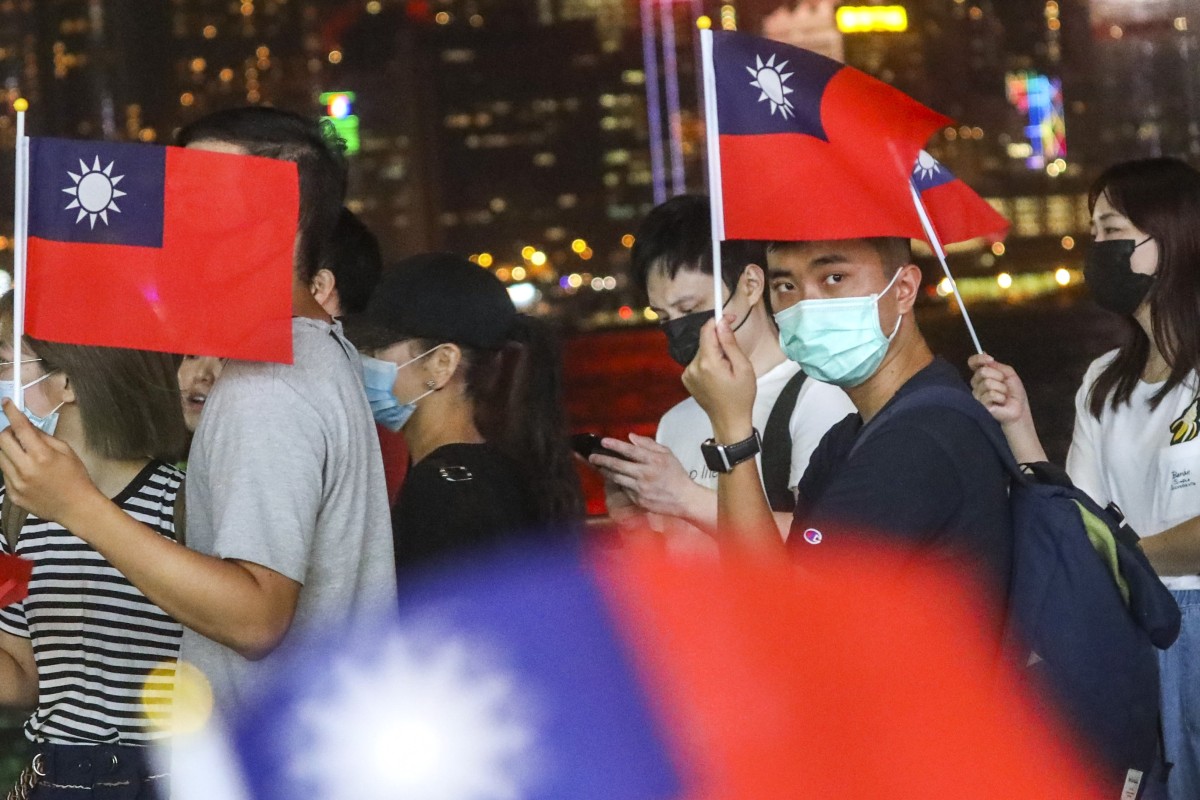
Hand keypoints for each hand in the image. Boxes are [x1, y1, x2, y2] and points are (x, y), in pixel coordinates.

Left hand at [0, 399, 104, 527]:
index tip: (6, 403)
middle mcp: (25, 469)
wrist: (76, 507)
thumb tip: (27, 426)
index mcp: (42, 456)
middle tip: (16, 433)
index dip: (11, 412)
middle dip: (7, 431)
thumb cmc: (76, 477)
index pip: (20, 428)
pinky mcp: (12, 494)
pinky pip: (5, 474)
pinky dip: (12, 468)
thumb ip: (44, 438)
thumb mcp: (66, 451)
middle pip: (1, 440)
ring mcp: (16, 483)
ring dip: (7, 450)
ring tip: (21, 453)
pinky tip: (27, 472)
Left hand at [591, 434, 701, 519]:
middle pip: (618, 465)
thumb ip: (648, 444)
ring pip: (617, 478)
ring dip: (606, 471)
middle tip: (592, 456)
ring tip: (598, 466)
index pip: (630, 451)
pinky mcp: (638, 499)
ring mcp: (641, 488)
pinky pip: (624, 489)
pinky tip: (613, 478)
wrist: (684, 498)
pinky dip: (618, 483)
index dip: (615, 445)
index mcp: (653, 460)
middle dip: (602, 460)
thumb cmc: (676, 474)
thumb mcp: (667, 454)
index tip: (604, 442)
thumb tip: (631, 437)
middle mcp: (645, 474)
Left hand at [682, 315, 755, 441]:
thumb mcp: (743, 367)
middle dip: (719, 341)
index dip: (718, 320)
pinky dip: (708, 363)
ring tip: (727, 370)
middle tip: (735, 355)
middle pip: (705, 341)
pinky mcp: (686, 379)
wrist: (729, 421)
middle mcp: (693, 366)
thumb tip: (721, 322)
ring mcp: (687, 374)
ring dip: (714, 353)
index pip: (706, 330)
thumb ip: (730, 343)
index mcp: (707, 362)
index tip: (730, 317)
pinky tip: (718, 376)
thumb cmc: (741, 396)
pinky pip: (698, 362)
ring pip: (702, 351)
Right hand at [968, 353, 1031, 427]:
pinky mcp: (980, 405)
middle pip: (982, 371)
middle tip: (1004, 385)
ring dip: (1001, 388)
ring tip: (1004, 395)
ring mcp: (977, 395)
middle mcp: (976, 384)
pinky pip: (990, 394)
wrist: (1019, 409)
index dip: (978, 359)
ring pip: (987, 383)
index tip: (990, 359)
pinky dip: (1001, 397)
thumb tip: (985, 355)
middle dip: (998, 376)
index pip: (972, 363)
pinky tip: (1001, 402)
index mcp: (982, 375)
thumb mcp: (1009, 374)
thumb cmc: (1014, 393)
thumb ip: (997, 365)